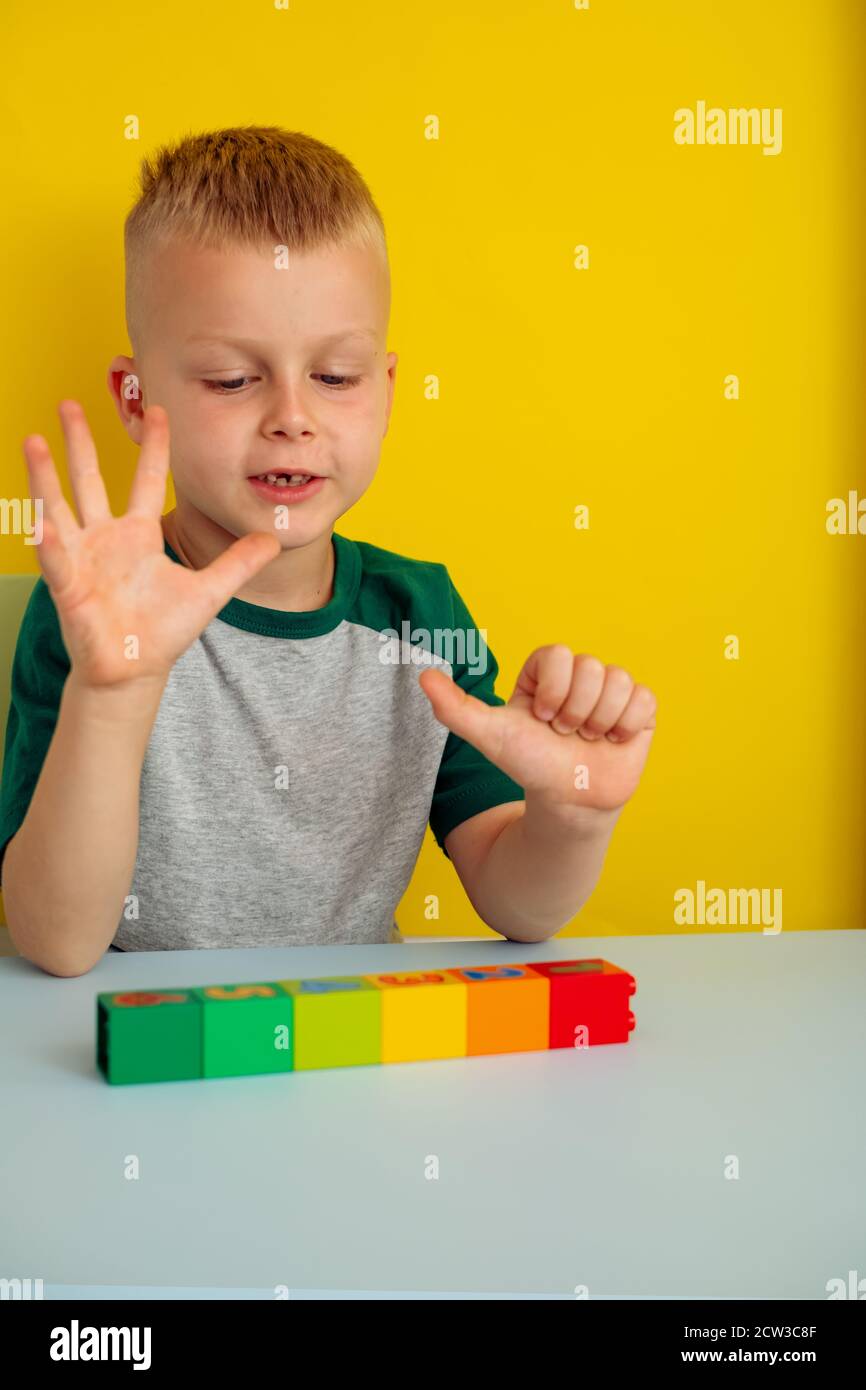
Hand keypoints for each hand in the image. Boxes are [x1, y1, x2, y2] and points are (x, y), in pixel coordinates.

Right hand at [22, 400, 281, 689]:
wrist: (135, 670)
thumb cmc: (162, 631)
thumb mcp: (209, 591)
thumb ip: (239, 563)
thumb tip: (274, 538)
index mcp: (138, 535)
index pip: (146, 478)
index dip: (153, 446)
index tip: (158, 410)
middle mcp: (105, 538)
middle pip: (89, 479)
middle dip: (80, 442)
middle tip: (70, 402)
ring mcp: (81, 559)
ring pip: (59, 508)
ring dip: (45, 476)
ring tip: (34, 441)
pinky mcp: (68, 586)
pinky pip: (55, 560)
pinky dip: (47, 543)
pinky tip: (42, 523)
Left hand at [419, 645, 655, 813]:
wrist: (568, 801)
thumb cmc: (529, 765)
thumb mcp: (489, 736)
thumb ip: (455, 707)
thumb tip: (422, 675)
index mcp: (547, 671)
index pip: (558, 654)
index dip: (552, 690)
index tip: (541, 718)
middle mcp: (581, 675)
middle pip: (590, 667)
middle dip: (574, 711)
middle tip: (564, 733)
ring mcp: (612, 691)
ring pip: (617, 681)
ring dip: (599, 721)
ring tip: (587, 739)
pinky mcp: (639, 709)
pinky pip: (643, 699)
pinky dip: (625, 726)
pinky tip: (612, 741)